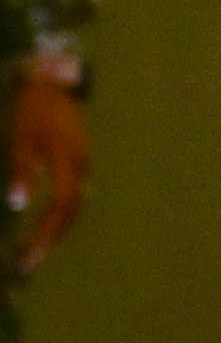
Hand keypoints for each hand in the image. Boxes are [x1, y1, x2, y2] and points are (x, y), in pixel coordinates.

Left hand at [7, 60, 84, 277]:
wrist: (53, 78)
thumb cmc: (32, 108)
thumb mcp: (21, 138)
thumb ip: (21, 171)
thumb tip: (17, 205)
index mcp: (70, 164)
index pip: (59, 211)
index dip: (43, 236)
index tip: (26, 258)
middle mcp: (81, 168)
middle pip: (69, 215)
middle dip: (48, 241)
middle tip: (27, 264)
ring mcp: (82, 164)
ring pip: (73, 207)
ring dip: (55, 230)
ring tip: (36, 249)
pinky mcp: (77, 160)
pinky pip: (72, 196)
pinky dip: (59, 214)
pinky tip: (46, 221)